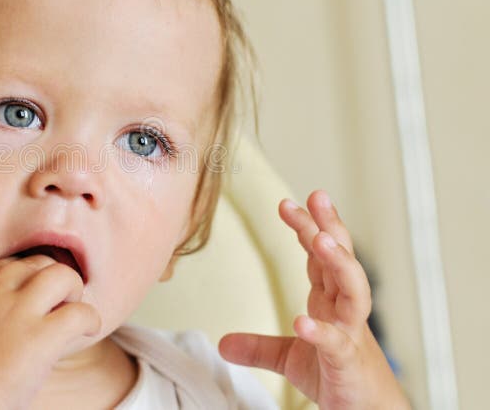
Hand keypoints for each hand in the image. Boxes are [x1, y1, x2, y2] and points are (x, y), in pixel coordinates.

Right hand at [0, 255, 100, 408]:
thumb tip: (8, 303)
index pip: (17, 263)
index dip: (34, 280)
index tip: (40, 300)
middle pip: (42, 263)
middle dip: (56, 281)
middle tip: (60, 308)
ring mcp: (18, 312)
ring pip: (64, 276)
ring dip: (75, 293)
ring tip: (73, 317)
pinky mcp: (39, 338)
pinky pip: (80, 313)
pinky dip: (91, 320)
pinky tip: (86, 332)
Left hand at [218, 190, 409, 408]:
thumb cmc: (337, 379)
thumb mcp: (290, 359)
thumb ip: (259, 347)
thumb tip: (223, 343)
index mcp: (331, 303)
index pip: (320, 257)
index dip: (307, 229)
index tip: (286, 204)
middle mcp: (344, 311)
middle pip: (340, 260)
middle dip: (329, 227)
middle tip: (317, 195)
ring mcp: (350, 335)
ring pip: (353, 291)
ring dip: (338, 264)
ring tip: (321, 240)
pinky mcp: (348, 364)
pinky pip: (335, 344)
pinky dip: (319, 332)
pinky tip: (302, 321)